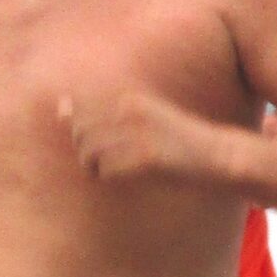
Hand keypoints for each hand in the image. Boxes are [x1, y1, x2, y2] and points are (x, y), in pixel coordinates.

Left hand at [62, 88, 217, 181]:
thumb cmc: (175, 141)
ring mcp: (137, 134)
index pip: (80, 115)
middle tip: (115, 160)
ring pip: (88, 154)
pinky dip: (112, 179)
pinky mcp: (145, 158)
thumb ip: (101, 113)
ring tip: (124, 168)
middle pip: (80, 135)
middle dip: (88, 152)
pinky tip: (133, 176)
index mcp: (128, 98)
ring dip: (98, 167)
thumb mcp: (140, 118)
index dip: (85, 135)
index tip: (108, 144)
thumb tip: (59, 106)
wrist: (218, 156)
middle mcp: (130, 111)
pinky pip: (105, 172)